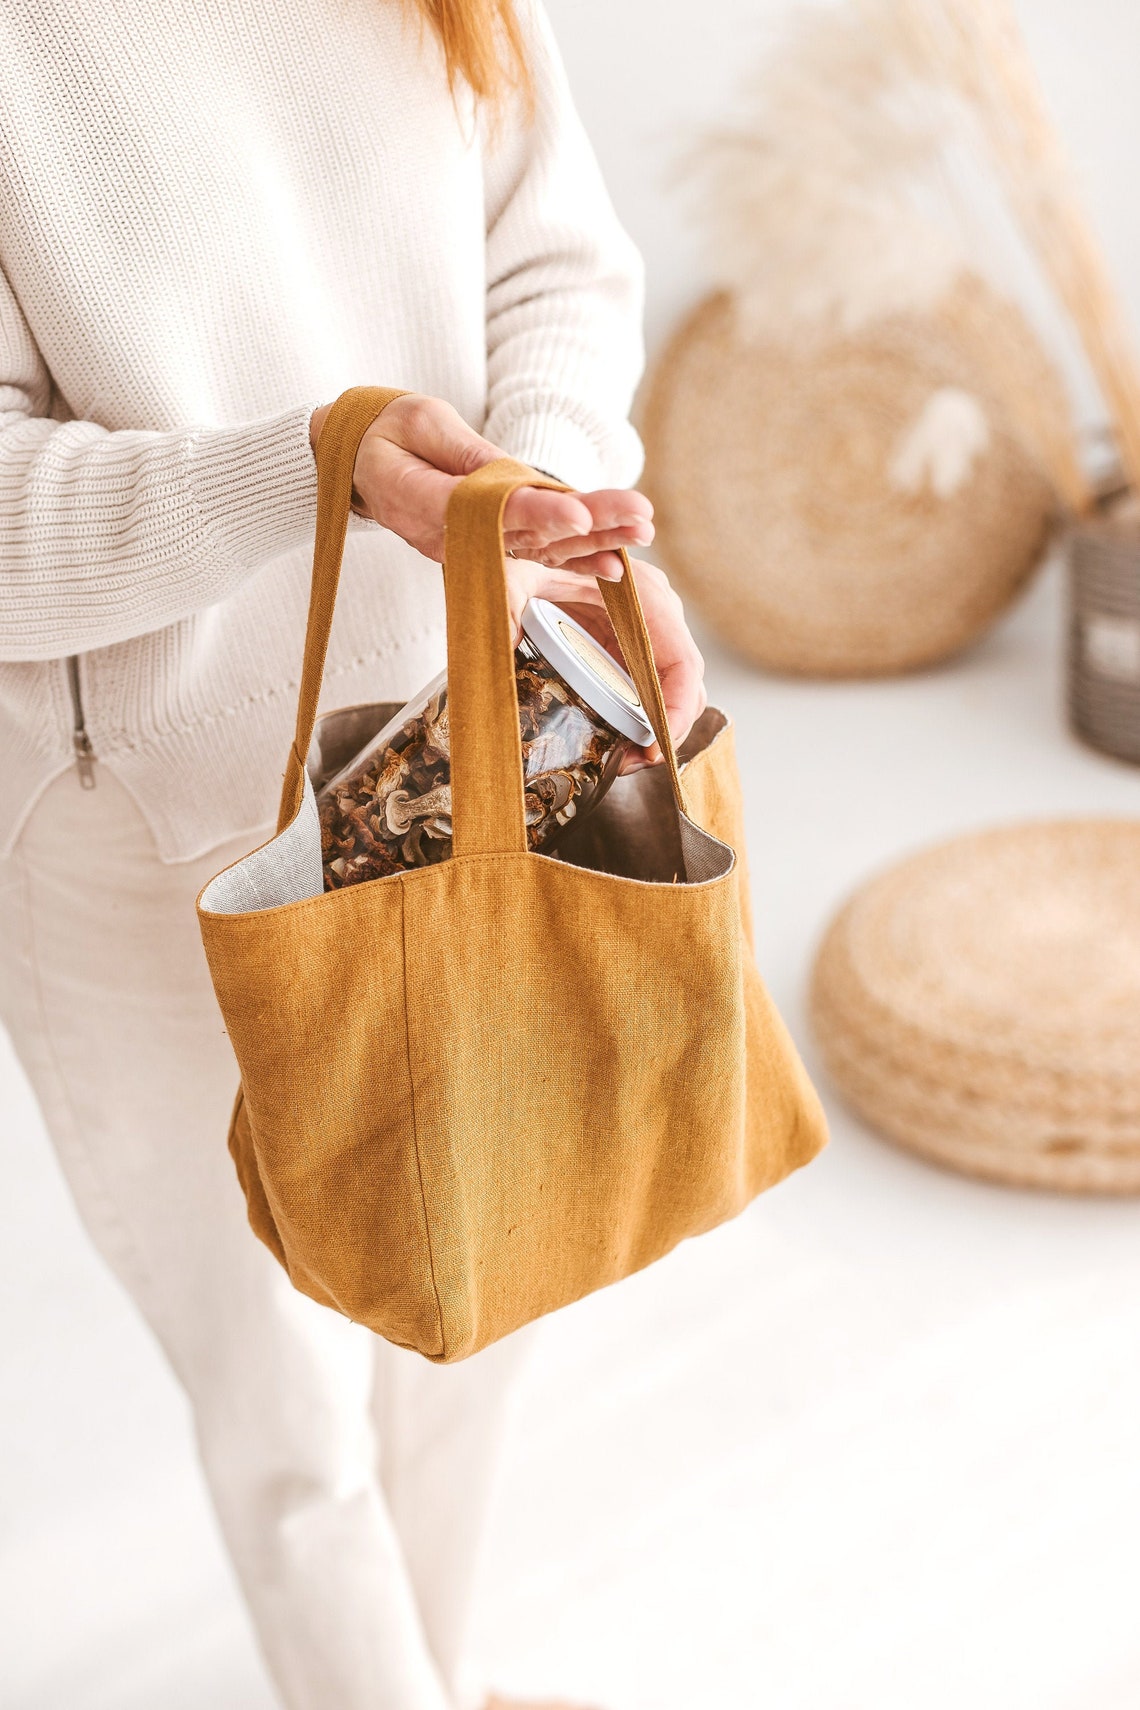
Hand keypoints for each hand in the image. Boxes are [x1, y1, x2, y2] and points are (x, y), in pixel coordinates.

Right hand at [309, 393, 652, 575]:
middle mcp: (456, 538)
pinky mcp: (490, 547)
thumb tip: (514, 475)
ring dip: (598, 540)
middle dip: (592, 524)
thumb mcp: (418, 422)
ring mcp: (475, 548)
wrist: (364, 466)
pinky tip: (619, 557)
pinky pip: (539, 556)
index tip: (580, 513)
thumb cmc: (386, 434)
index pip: (493, 511)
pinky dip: (579, 557)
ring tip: (643, 528)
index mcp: (430, 503)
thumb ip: (465, 452)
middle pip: (533, 534)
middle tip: (639, 515)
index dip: (539, 513)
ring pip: (544, 549)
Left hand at [503, 555, 706, 772]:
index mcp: (643, 594)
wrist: (515, 534)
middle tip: (631, 764)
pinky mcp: (626, 647)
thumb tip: (497, 650)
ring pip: (669, 692)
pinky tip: (615, 745)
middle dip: (666, 731)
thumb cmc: (521, 550)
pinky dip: (639, 721)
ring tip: (621, 762)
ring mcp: (643, 631)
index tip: (653, 747)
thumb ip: (507, 604)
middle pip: (684, 685)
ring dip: (653, 732)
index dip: (676, 710)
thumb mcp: (510, 576)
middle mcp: (654, 613)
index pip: (682, 662)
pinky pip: (647, 689)